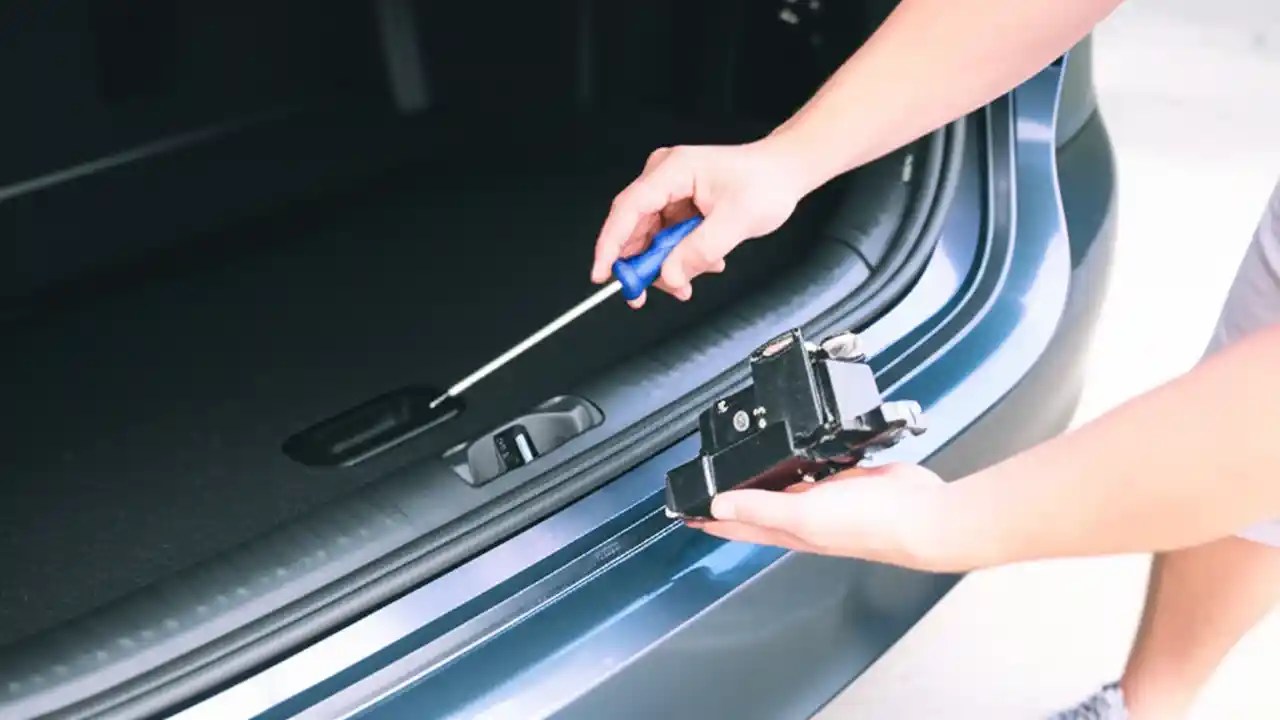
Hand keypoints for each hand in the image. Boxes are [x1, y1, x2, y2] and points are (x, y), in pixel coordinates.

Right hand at [591, 139, 810, 307]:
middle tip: (643, 295)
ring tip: (691, 278)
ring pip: (650, 237)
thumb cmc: (767, 182)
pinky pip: (666, 237)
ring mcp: (670, 190)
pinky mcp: (678, 203)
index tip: (602, 274)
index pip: (628, 209)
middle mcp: (665, 176)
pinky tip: (704, 262)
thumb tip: (670, 274)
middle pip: (634, 227)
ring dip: (667, 264)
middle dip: (642, 265)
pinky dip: (680, 256)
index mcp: (673, 170)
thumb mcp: (737, 221)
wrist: (785, 172)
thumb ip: (700, 250)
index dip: (611, 244)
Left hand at [689, 463, 959, 572]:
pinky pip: (814, 470)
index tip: (683, 512)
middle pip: (755, 506)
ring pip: (784, 487)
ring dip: (762, 479)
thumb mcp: (803, 512)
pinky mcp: (847, 480)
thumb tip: (717, 506)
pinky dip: (800, 462)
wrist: (921, 515)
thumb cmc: (868, 523)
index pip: (736, 525)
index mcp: (788, 528)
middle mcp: (803, 516)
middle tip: (706, 486)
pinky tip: (797, 450)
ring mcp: (826, 499)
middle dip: (729, 498)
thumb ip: (759, 506)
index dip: (708, 518)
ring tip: (741, 465)